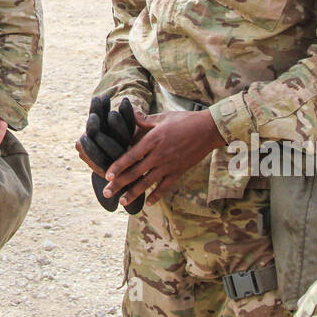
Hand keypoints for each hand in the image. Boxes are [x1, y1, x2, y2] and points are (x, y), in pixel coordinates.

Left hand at [102, 110, 225, 206]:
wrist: (209, 130)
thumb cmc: (185, 120)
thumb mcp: (163, 117)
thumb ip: (145, 119)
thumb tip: (130, 114)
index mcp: (152, 140)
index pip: (131, 156)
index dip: (118, 166)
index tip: (107, 175)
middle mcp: (158, 155)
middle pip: (135, 172)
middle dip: (119, 184)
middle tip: (107, 192)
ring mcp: (169, 165)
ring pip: (148, 182)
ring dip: (134, 193)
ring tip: (123, 202)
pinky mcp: (179, 171)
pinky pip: (165, 186)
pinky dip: (156, 195)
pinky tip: (148, 203)